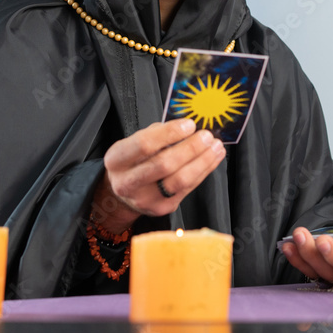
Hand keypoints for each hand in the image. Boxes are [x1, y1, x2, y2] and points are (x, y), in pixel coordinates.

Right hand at [92, 119, 225, 232]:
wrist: (124, 193)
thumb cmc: (134, 161)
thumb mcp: (135, 142)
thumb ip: (158, 134)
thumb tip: (188, 126)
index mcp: (116, 160)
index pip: (144, 145)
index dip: (170, 133)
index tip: (190, 124)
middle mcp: (127, 182)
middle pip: (164, 164)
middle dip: (190, 148)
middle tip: (206, 136)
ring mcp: (145, 199)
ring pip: (179, 180)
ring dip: (202, 161)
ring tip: (215, 147)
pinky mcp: (162, 208)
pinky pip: (188, 188)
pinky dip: (204, 171)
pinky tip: (212, 159)